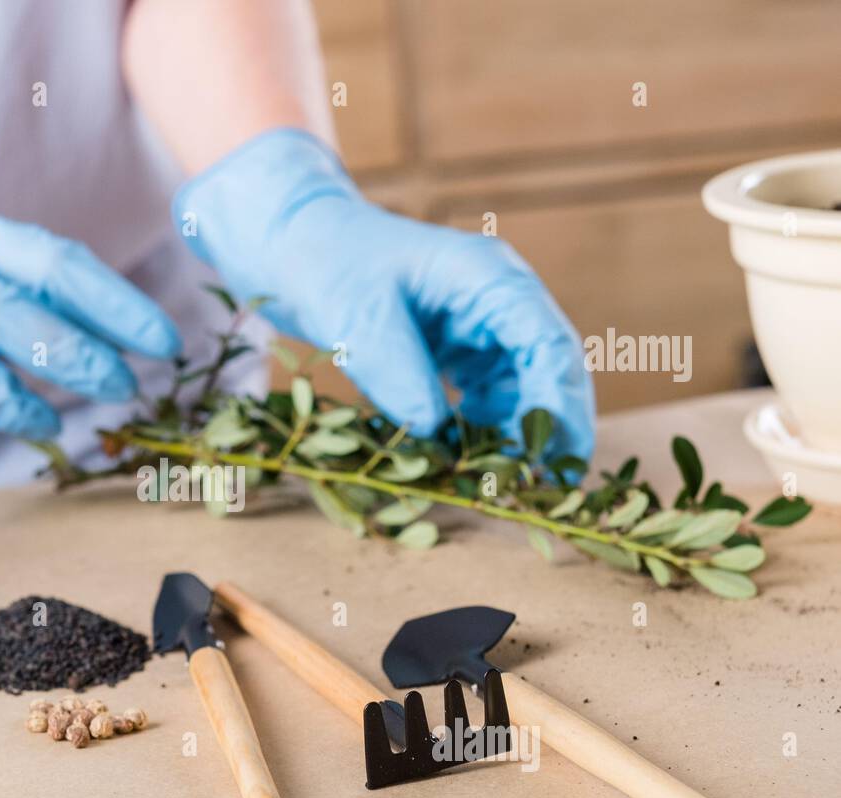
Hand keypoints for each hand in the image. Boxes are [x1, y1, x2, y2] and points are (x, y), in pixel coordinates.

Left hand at [173, 129, 593, 460]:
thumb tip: (437, 436)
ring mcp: (484, 326)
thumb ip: (399, 376)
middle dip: (552, 429)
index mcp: (488, 278)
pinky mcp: (463, 351)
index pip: (547, 344)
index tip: (551, 459)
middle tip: (548, 489)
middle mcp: (500, 300)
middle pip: (551, 369)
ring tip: (502, 486)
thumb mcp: (359, 320)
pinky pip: (492, 397)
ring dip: (518, 436)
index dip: (557, 405)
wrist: (298, 250)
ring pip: (526, 389)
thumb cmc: (329, 266)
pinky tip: (467, 462)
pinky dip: (486, 431)